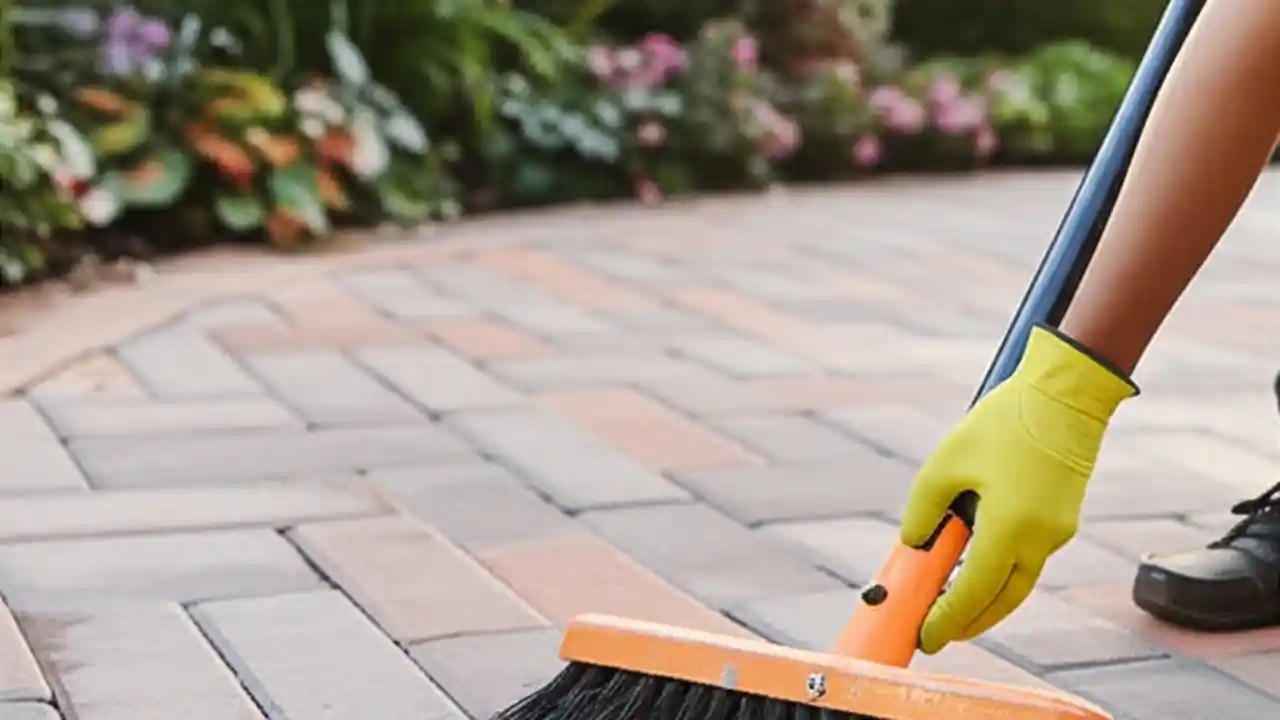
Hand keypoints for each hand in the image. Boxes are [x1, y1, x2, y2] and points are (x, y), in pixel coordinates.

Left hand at [900, 324, 1138, 654]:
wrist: (1066, 394)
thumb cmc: (1003, 422)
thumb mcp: (945, 463)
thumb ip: (924, 510)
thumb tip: (915, 544)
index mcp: (1010, 529)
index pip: (974, 593)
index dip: (947, 619)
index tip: (924, 638)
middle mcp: (1040, 540)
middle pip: (1002, 601)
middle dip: (969, 622)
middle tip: (938, 633)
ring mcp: (1057, 532)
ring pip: (1019, 584)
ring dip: (987, 601)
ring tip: (953, 607)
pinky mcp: (1063, 519)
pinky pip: (1029, 559)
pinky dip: (1002, 573)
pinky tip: (977, 566)